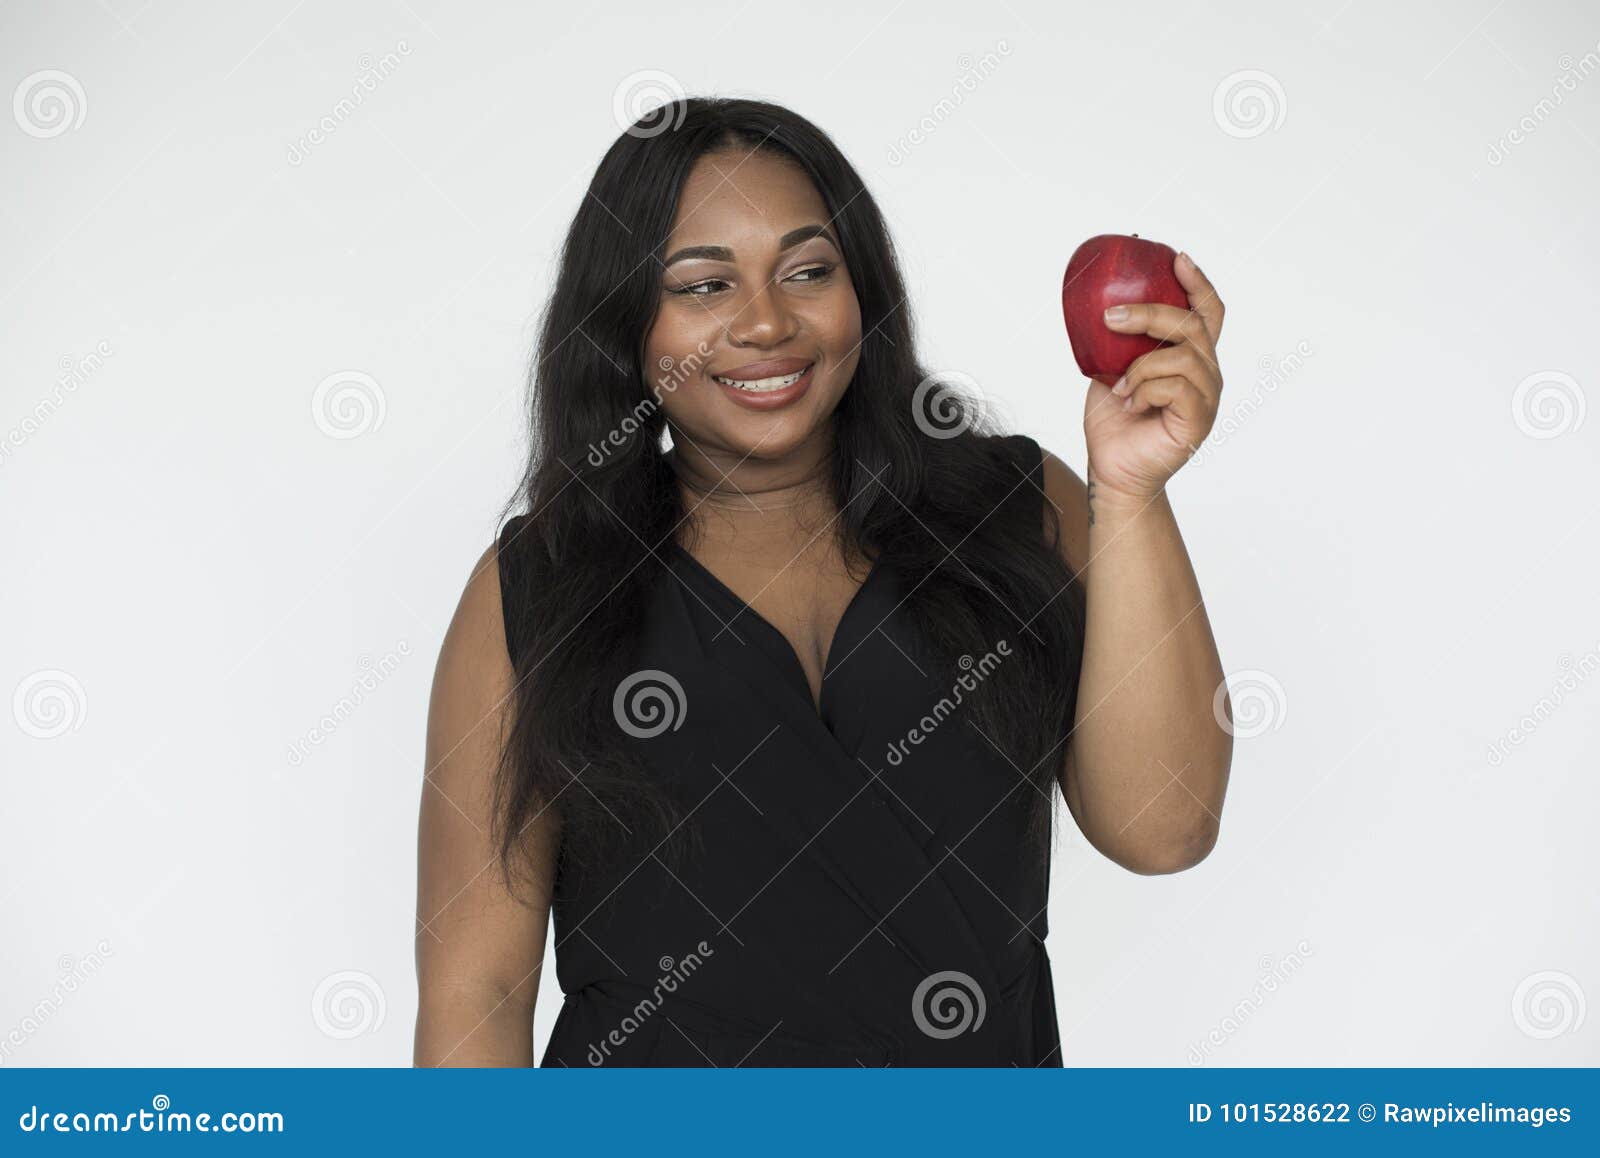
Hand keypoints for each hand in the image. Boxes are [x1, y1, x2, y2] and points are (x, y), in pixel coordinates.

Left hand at [1082, 251, 1224, 502]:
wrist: (1112, 469)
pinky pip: (1176, 387)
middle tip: (1111, 317)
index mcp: (1191, 357)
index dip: (1198, 284)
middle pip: (1192, 325)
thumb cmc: (1115, 422)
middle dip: (1151, 313)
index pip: (1207, 313)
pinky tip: (1129, 403)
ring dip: (1141, 365)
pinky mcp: (1197, 419)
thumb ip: (1119, 342)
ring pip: (1183, 356)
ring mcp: (1205, 396)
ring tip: (1118, 384)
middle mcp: (1206, 373)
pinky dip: (1145, 389)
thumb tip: (1104, 304)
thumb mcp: (1112, 369)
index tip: (1177, 258)